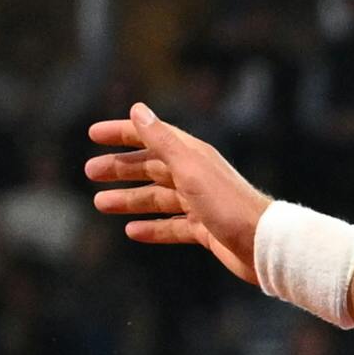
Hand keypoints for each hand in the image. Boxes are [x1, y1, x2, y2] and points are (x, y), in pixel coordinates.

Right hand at [89, 101, 270, 285]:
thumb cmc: (227, 203)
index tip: (93, 135)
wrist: (263, 244)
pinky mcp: (205, 230)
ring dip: (129, 199)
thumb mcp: (189, 168)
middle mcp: (196, 176)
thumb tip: (138, 109)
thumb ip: (162, 140)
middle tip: (90, 172)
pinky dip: (152, 227)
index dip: (122, 133)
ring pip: (158, 198)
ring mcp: (201, 204)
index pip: (152, 136)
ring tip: (100, 204)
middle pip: (151, 167)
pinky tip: (132, 231)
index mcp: (193, 155)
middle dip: (120, 169)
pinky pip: (172, 226)